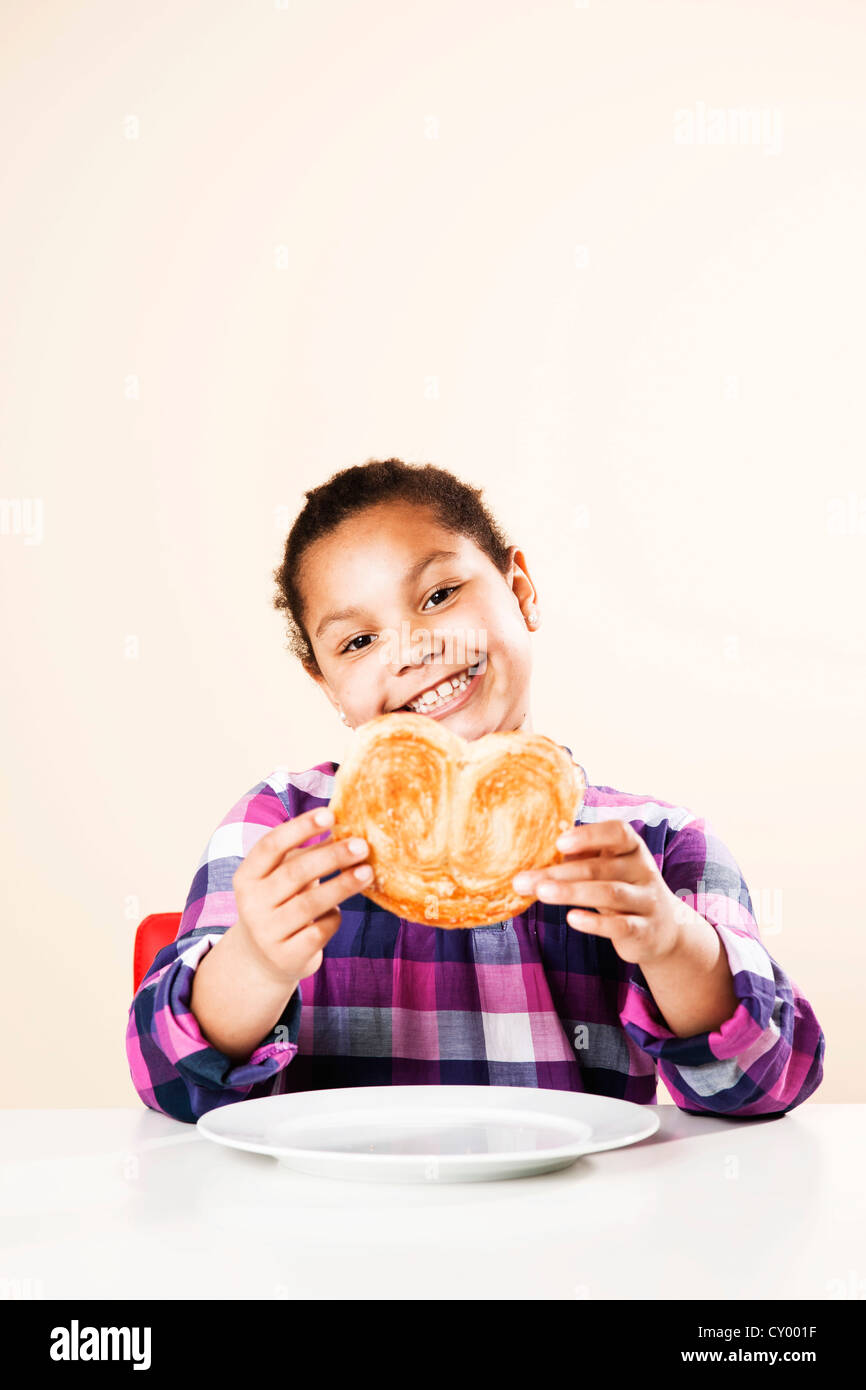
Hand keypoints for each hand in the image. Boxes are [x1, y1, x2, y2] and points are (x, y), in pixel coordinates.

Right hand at [232, 806, 372, 987]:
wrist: (263, 959)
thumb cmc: (281, 903)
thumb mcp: (284, 876)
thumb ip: (308, 853)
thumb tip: (347, 826)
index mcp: (247, 876)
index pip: (271, 845)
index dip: (300, 828)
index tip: (330, 814)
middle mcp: (251, 904)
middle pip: (294, 873)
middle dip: (331, 857)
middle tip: (362, 846)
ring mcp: (267, 932)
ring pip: (309, 904)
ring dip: (342, 885)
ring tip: (368, 872)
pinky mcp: (287, 956)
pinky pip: (319, 932)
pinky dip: (334, 918)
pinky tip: (338, 911)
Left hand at [512, 820, 685, 965]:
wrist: (664, 930)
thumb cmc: (623, 889)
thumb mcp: (608, 869)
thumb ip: (582, 857)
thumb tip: (540, 847)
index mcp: (632, 848)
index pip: (618, 832)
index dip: (589, 835)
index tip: (559, 843)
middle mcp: (643, 870)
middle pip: (600, 868)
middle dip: (560, 873)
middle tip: (525, 879)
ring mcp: (646, 901)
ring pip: (609, 893)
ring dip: (572, 892)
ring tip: (541, 893)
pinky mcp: (644, 930)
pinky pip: (620, 925)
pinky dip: (595, 922)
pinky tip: (572, 918)